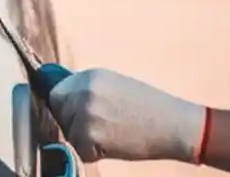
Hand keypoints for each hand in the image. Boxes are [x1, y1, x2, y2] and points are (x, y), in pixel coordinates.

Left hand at [48, 68, 206, 163]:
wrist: (173, 124)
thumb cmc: (149, 108)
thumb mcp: (115, 85)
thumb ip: (89, 89)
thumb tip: (65, 100)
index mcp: (90, 75)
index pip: (57, 92)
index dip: (65, 106)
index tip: (75, 115)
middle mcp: (84, 91)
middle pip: (59, 112)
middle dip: (72, 122)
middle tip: (100, 127)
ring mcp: (85, 113)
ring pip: (69, 133)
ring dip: (84, 139)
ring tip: (112, 134)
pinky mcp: (89, 136)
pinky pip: (80, 150)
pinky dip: (94, 154)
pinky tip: (115, 144)